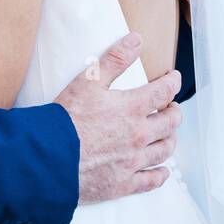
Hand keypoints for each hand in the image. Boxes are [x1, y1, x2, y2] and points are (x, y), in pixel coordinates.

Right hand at [55, 33, 182, 204]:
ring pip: (165, 150)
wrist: (49, 158)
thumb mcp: (89, 81)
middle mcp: (139, 135)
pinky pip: (151, 181)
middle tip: (170, 107)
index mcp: (132, 108)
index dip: (173, 82)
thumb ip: (115, 59)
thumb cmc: (66, 118)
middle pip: (171, 122)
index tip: (174, 78)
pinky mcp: (123, 183)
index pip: (165, 91)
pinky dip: (160, 175)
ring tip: (167, 134)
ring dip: (170, 139)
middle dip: (174, 111)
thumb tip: (137, 39)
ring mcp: (133, 161)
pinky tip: (162, 171)